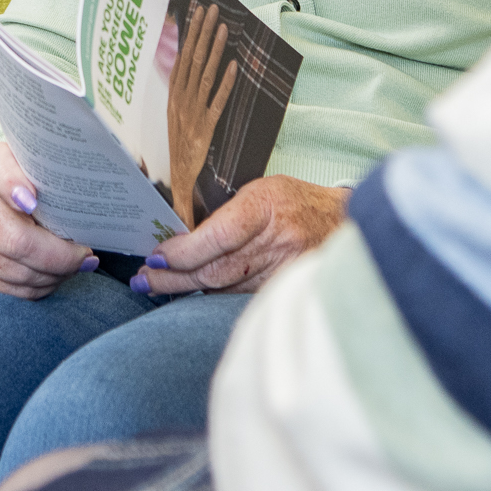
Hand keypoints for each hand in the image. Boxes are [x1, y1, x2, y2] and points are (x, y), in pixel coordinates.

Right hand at [0, 139, 97, 298]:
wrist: (15, 208)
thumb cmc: (44, 190)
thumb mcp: (53, 172)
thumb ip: (69, 175)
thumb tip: (106, 197)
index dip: (12, 186)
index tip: (33, 202)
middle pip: (15, 238)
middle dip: (57, 256)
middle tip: (84, 256)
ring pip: (16, 270)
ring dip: (53, 274)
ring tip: (73, 266)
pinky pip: (8, 289)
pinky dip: (38, 287)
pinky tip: (53, 275)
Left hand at [137, 174, 346, 295]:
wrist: (347, 224)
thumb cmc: (298, 202)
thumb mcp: (264, 190)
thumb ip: (229, 214)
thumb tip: (183, 239)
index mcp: (268, 206)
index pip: (218, 235)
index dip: (184, 251)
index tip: (158, 256)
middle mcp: (278, 242)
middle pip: (216, 269)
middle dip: (174, 277)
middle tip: (143, 280)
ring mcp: (285, 272)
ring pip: (225, 289)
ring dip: (187, 290)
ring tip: (157, 287)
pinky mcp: (287, 292)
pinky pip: (240, 299)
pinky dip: (214, 298)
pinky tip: (193, 296)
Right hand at [165, 0, 236, 228]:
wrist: (178, 185)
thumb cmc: (179, 152)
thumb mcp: (176, 120)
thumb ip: (183, 94)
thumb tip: (189, 66)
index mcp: (173, 100)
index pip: (181, 60)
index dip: (190, 36)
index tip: (197, 14)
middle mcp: (180, 104)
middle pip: (192, 62)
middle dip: (202, 34)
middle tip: (212, 9)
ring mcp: (192, 116)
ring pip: (204, 77)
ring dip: (213, 51)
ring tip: (223, 27)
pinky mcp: (206, 130)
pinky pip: (216, 104)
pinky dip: (225, 85)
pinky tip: (234, 66)